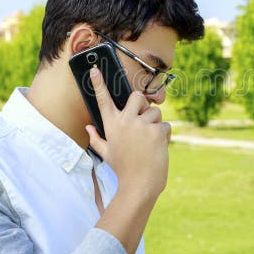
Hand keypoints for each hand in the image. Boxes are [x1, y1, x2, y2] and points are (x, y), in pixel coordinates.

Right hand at [85, 66, 169, 200]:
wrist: (139, 184)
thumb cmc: (123, 169)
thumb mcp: (107, 154)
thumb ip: (97, 139)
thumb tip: (88, 128)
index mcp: (111, 125)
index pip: (103, 100)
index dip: (98, 83)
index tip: (95, 68)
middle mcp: (125, 121)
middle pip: (137, 97)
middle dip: (143, 104)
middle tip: (143, 118)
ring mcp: (142, 125)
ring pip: (155, 112)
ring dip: (155, 123)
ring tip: (150, 140)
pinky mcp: (157, 130)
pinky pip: (165, 125)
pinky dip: (164, 135)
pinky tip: (158, 147)